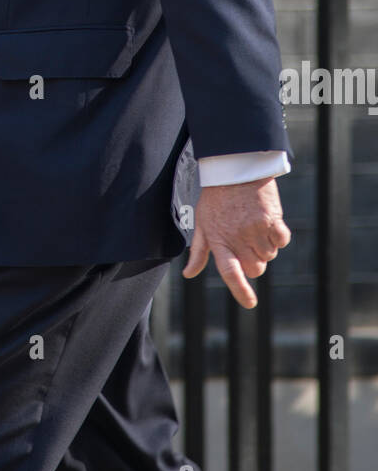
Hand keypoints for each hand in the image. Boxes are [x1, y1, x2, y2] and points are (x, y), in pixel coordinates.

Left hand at [182, 177, 290, 308]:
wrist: (234, 167)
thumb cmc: (216, 197)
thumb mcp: (202, 222)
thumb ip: (199, 251)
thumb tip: (188, 274)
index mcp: (219, 241)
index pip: (230, 274)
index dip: (241, 291)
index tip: (250, 303)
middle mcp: (238, 238)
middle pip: (255, 269)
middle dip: (254, 263)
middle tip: (248, 244)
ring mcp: (255, 229)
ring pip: (269, 255)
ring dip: (266, 248)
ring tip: (255, 228)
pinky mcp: (271, 218)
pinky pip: (282, 240)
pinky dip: (279, 237)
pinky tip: (271, 226)